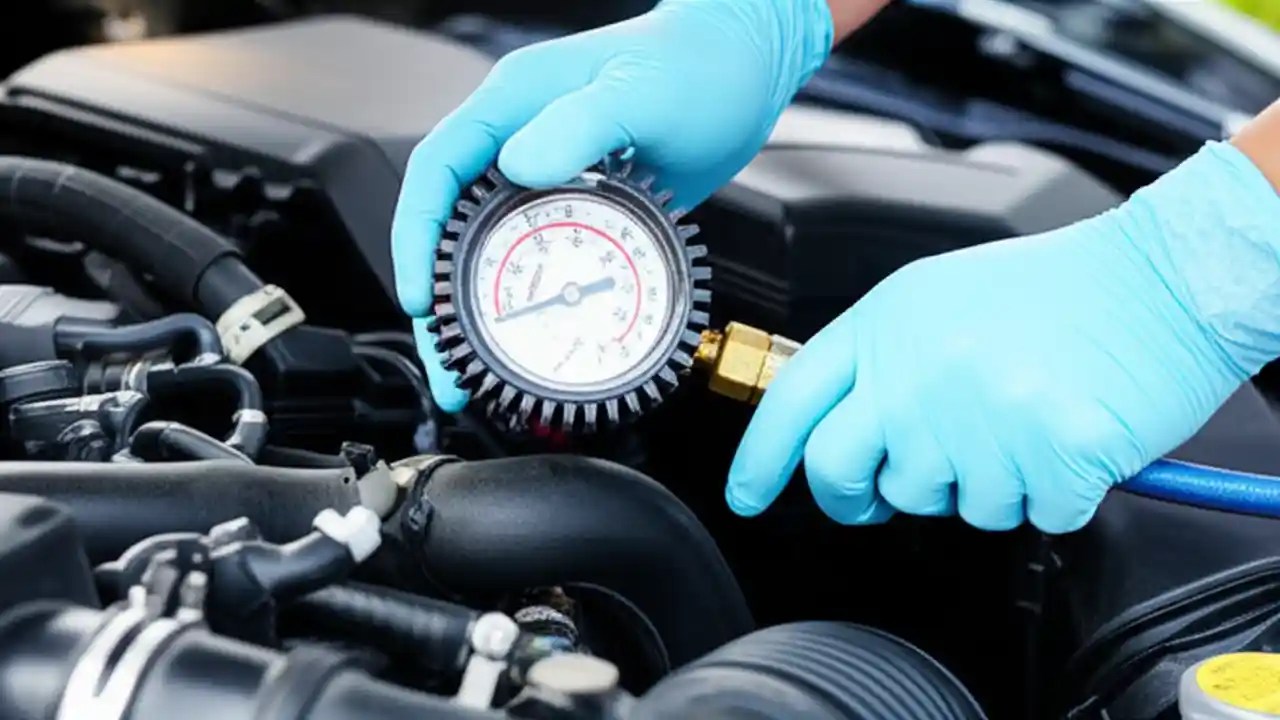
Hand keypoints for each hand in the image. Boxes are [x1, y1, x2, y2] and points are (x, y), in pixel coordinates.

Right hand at [391, 0, 834, 412]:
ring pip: (494, 252)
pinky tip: (534, 342)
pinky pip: (543, 260)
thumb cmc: (697, 62)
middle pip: (453, 227)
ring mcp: (551, 176)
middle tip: (448, 365)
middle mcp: (521, 140)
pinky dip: (531, 304)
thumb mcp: (636, 92)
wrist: (748, 67)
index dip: (417, 236)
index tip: (420, 297)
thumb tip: (520, 168)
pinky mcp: (585, 207)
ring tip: (477, 375)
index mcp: (513, 103)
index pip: (437, 169)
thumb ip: (578, 126)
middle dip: (441, 301)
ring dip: (481, 315)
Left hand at [726, 142, 1277, 533]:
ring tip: (1016, 421)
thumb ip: (883, 362)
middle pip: (840, 473)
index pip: (791, 402)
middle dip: (858, 498)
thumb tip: (842, 434)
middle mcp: (918, 372)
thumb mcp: (937, 300)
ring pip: (941, 505)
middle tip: (887, 493)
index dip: (759, 460)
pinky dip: (1048, 493)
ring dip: (977, 483)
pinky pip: (1026, 516)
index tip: (747, 495)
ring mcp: (977, 417)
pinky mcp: (1044, 456)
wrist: (1161, 278)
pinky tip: (1061, 438)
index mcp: (886, 324)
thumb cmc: (1059, 287)